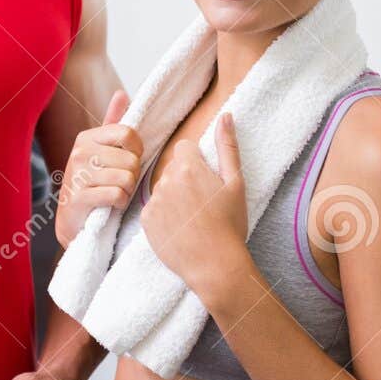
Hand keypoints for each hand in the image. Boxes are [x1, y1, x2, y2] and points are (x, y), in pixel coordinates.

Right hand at [55, 91, 142, 246]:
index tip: (129, 161)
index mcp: (87, 137)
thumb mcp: (101, 150)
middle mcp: (80, 152)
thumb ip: (113, 123)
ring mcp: (77, 174)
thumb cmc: (92, 183)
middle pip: (131, 160)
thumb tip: (122, 94)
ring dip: (126, 191)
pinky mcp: (79, 197)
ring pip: (126, 179)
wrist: (73, 220)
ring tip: (114, 193)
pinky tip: (110, 205)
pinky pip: (116, 195)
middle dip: (132, 176)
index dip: (137, 151)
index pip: (128, 133)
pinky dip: (119, 203)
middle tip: (119, 183)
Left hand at [140, 113, 248, 305]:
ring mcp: (153, 201)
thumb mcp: (235, 183)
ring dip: (173, 197)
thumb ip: (227, 146)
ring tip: (192, 219)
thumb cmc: (230, 224)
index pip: (185, 148)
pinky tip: (179, 228)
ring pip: (162, 188)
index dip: (197, 162)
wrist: (214, 264)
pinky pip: (153, 208)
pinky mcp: (145, 220)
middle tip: (202, 203)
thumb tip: (225, 115)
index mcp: (188, 167)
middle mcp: (165, 180)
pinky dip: (163, 215)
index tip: (206, 181)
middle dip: (185, 179)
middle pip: (173, 168)